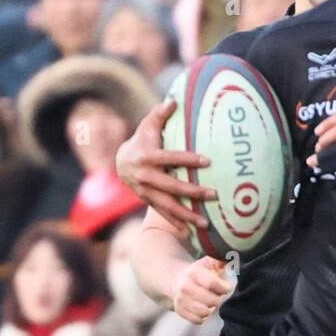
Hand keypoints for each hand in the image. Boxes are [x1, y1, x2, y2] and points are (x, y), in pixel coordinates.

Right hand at [116, 100, 215, 235]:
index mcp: (147, 156)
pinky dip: (176, 224)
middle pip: (172, 186)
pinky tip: (190, 233)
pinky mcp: (147, 201)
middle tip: (214, 194)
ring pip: (168, 205)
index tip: (208, 161)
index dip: (189, 160)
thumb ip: (160, 114)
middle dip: (193, 191)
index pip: (171, 158)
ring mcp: (145, 191)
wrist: (120, 161)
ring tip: (205, 222)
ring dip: (187, 214)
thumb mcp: (147, 125)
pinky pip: (163, 214)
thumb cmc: (142, 140)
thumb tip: (174, 101)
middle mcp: (144, 176)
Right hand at [171, 257, 234, 323]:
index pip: (213, 283)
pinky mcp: (180, 310)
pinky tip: (204, 309)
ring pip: (204, 311)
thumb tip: (232, 260)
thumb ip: (220, 261)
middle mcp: (185, 287)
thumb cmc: (197, 272)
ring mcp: (181, 300)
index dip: (224, 287)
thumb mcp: (207, 263)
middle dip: (219, 298)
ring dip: (211, 308)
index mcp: (193, 272)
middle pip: (211, 300)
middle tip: (219, 295)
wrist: (176, 280)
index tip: (227, 287)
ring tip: (211, 302)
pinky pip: (197, 320)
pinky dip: (203, 316)